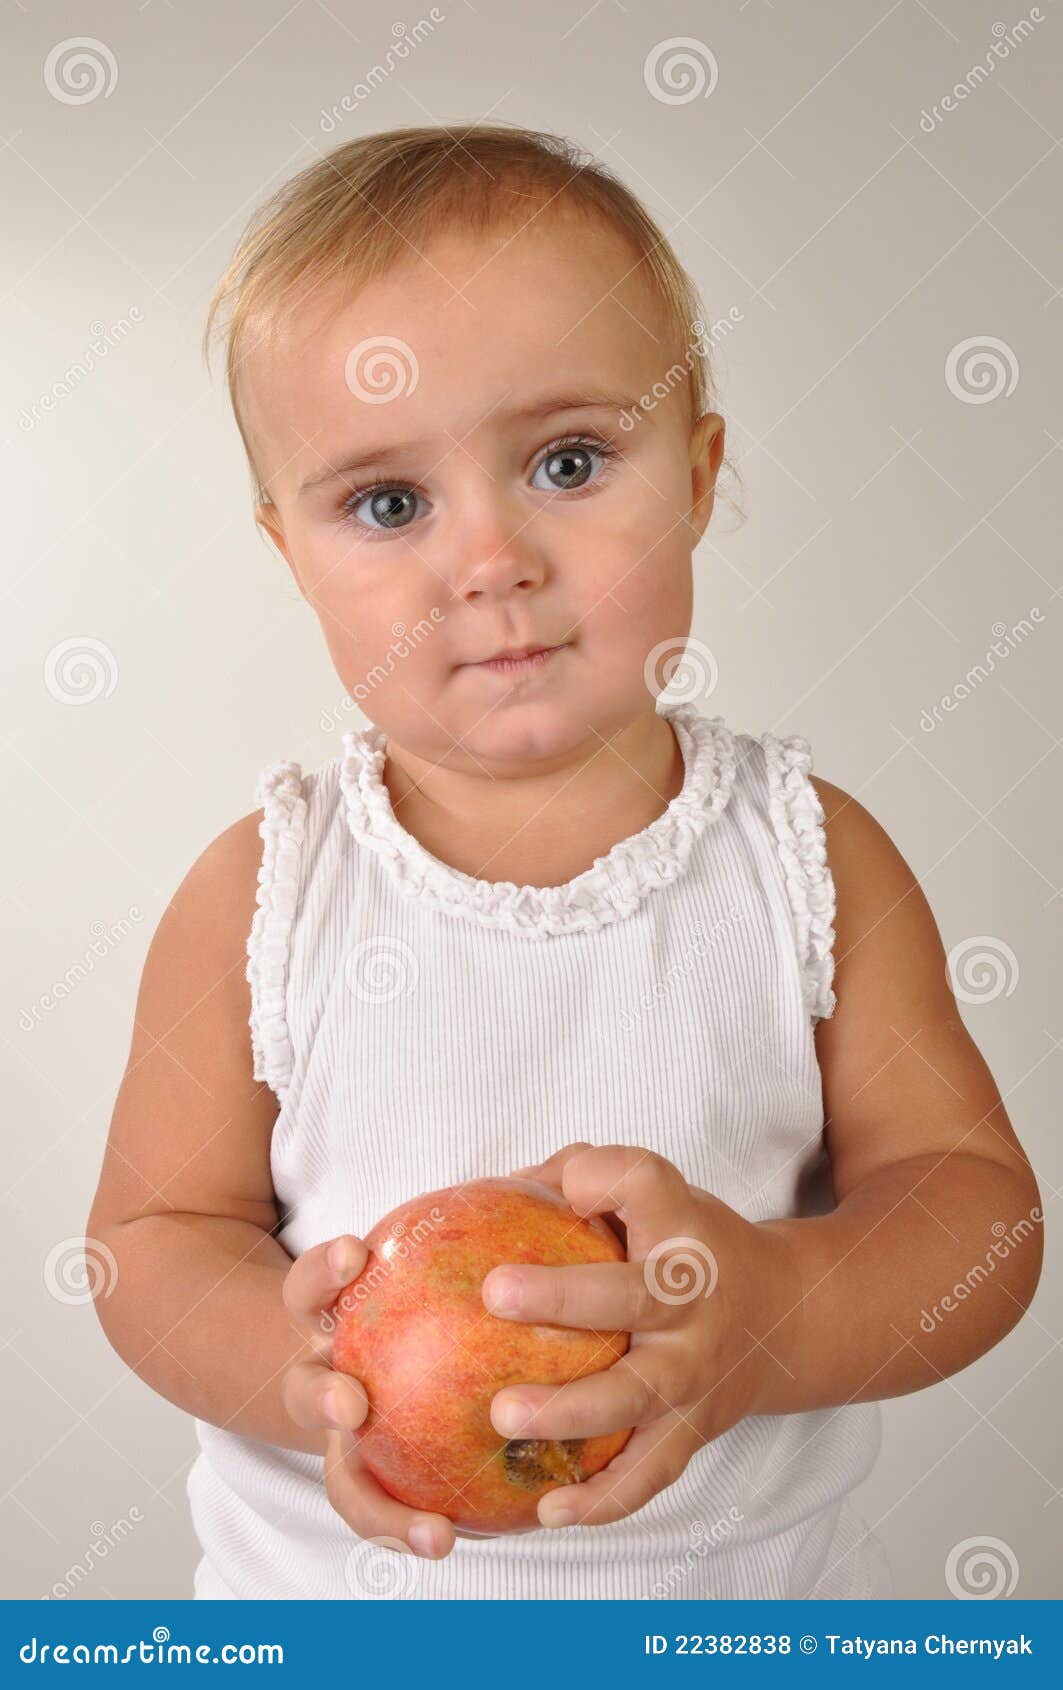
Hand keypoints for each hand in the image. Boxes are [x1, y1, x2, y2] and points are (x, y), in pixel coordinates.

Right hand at [281, 1235, 455, 1559]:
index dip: (326, 1271)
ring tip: (429, 1531)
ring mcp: (341, 1441)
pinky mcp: (368, 1484)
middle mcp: (323, 1378)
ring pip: (343, 1476)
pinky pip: (386, 1512)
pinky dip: (409, 1529)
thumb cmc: (411, 1297)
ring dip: (376, 1506)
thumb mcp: (426, 1257)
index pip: (315, 1287)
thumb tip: (566, 1172)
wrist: (345, 1366)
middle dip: (318, 1397)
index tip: (356, 1253)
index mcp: (332, 1316)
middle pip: (306, 1388)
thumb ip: (479, 1220)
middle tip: (353, 1404)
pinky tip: (453, 1539)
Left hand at [483, 1143, 798, 1528]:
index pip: (645, 1183)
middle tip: (495, 1295)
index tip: (560, 1187)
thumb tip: (490, 1192)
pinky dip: (602, 1500)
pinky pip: (648, 1473)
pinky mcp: (692, 1430)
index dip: (603, 1178)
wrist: (786, 1316)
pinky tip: (548, 1509)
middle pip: (633, 1297)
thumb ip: (580, 1179)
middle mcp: (691, 1300)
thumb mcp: (655, 1197)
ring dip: (569, 1410)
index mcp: (678, 1229)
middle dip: (563, 1299)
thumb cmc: (690, 1247)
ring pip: (635, 1396)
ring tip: (504, 1415)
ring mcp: (693, 1372)